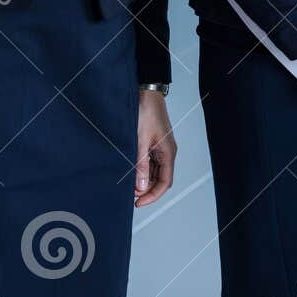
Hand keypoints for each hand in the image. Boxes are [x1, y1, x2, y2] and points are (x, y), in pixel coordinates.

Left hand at [134, 90, 175, 206]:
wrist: (146, 93)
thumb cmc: (147, 112)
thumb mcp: (141, 141)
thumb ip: (141, 165)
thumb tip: (141, 186)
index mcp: (168, 153)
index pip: (165, 182)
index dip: (152, 195)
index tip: (138, 203)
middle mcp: (166, 152)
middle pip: (160, 179)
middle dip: (147, 189)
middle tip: (130, 195)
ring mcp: (159, 148)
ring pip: (154, 172)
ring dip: (143, 180)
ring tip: (128, 184)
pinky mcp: (152, 143)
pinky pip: (149, 162)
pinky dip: (141, 169)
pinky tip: (131, 171)